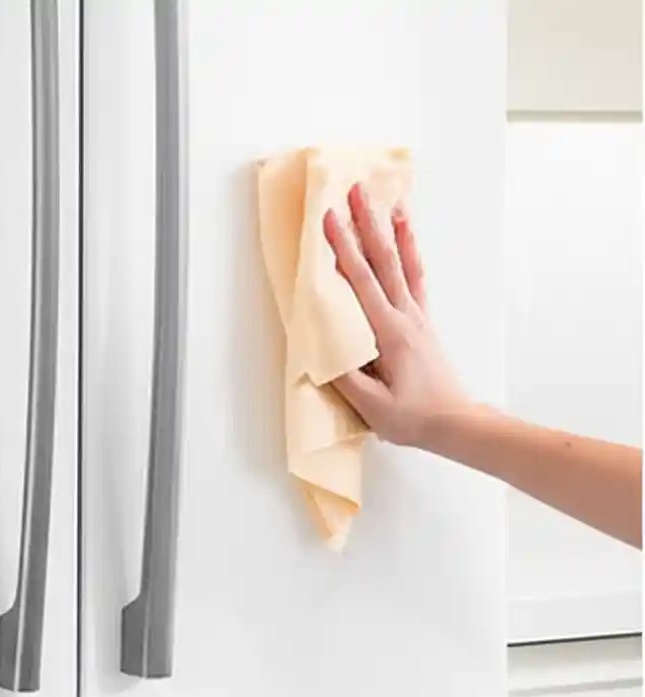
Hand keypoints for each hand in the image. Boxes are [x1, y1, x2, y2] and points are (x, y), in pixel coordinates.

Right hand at [322, 184, 468, 447]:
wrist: (457, 423)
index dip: (344, 248)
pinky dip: (410, 252)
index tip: (331, 219)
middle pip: (385, 261)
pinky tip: (405, 237)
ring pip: (404, 263)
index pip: (363, 282)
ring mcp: (417, 316)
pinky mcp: (420, 321)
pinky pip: (415, 277)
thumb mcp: (373, 406)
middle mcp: (406, 316)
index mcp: (390, 332)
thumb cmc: (415, 417)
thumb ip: (346, 376)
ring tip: (388, 201)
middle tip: (358, 191)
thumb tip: (320, 347)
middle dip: (368, 223)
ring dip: (393, 231)